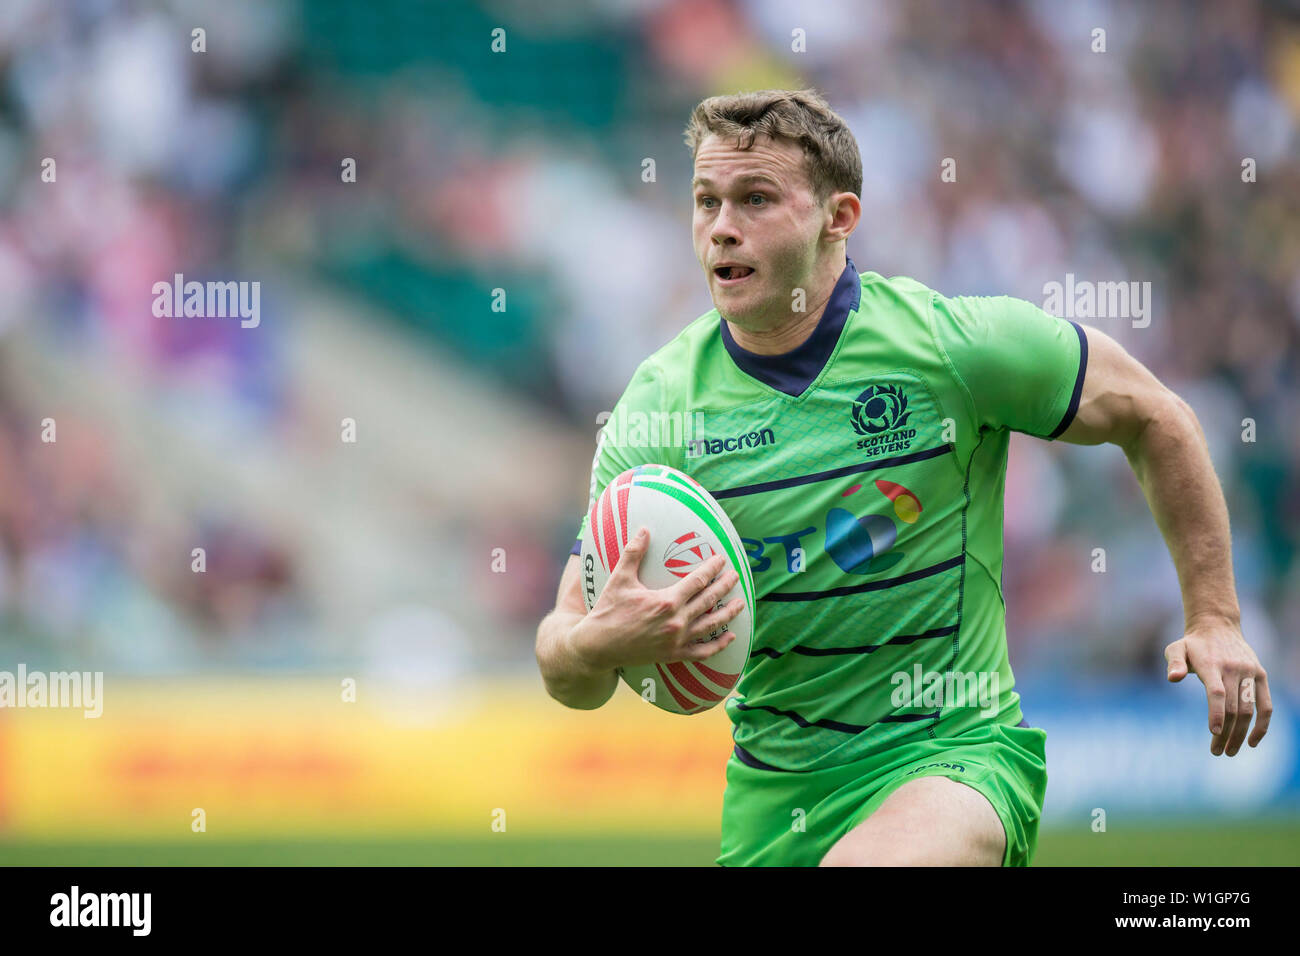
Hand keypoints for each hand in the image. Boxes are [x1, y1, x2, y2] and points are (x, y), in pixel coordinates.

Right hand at [572, 526, 744, 670]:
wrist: (598, 647)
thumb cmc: (608, 611)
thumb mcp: (619, 579)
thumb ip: (633, 553)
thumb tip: (644, 530)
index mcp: (666, 602)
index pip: (697, 581)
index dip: (712, 569)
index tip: (722, 559)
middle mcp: (676, 622)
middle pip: (709, 601)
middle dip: (725, 586)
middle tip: (736, 575)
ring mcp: (677, 641)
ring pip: (711, 626)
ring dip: (728, 614)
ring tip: (740, 604)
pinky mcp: (673, 655)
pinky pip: (702, 652)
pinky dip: (718, 645)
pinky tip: (730, 638)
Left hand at [1165, 619, 1271, 755]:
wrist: (1218, 625)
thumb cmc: (1193, 644)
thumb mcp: (1176, 648)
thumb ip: (1174, 663)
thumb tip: (1172, 678)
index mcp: (1212, 664)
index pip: (1217, 693)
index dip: (1216, 714)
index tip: (1213, 733)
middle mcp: (1234, 668)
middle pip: (1233, 708)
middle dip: (1225, 733)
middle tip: (1217, 752)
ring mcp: (1250, 672)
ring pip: (1250, 710)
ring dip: (1241, 734)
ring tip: (1230, 751)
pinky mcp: (1261, 675)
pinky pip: (1266, 704)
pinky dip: (1262, 725)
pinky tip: (1252, 741)